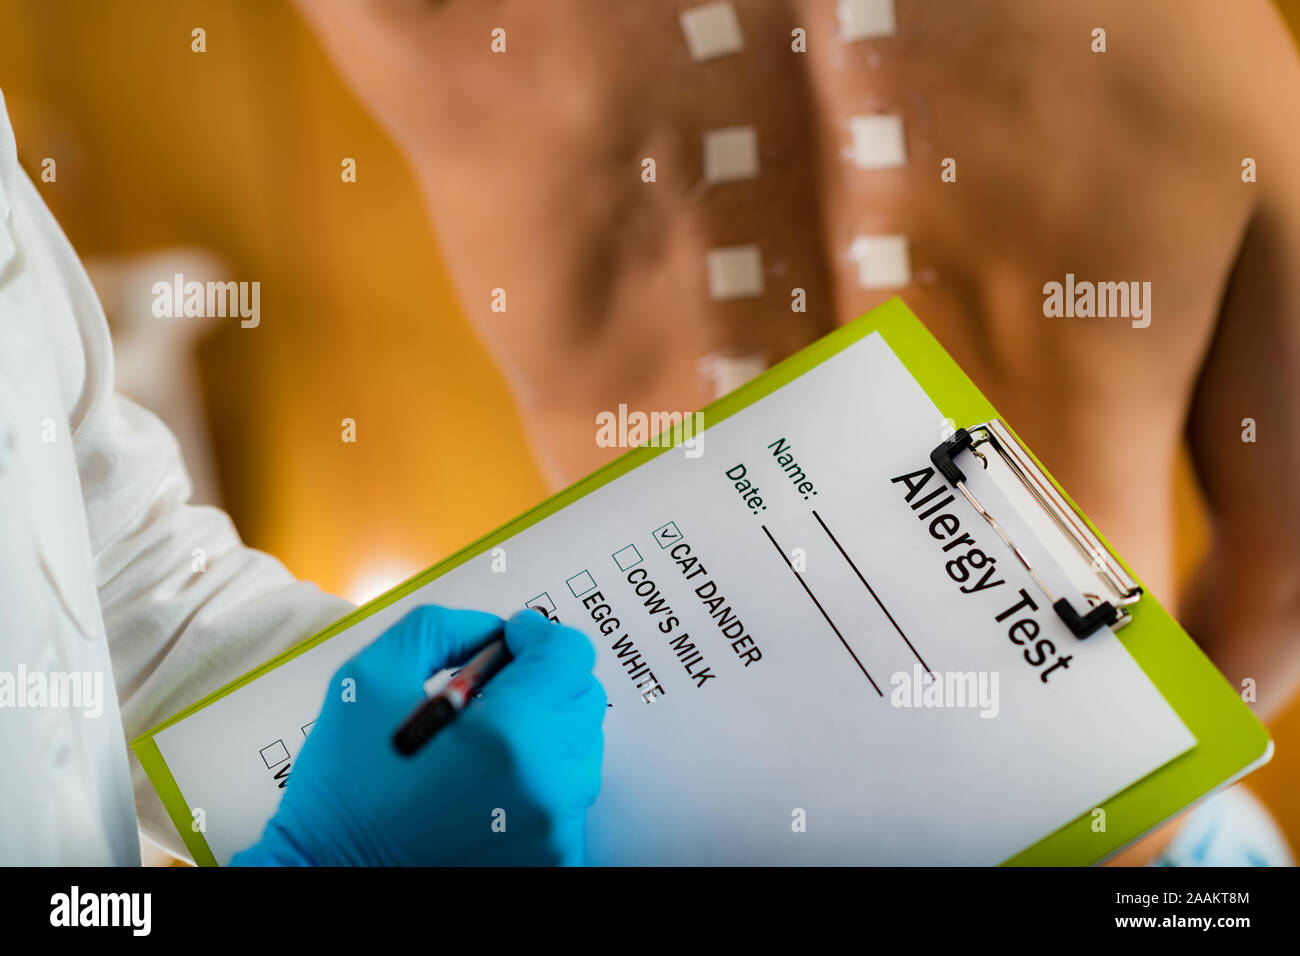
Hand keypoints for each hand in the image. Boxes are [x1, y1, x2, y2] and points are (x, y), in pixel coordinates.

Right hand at [231, 605, 605, 865]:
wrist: (326, 879)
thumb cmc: (344, 791)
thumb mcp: (369, 680)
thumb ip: (439, 630)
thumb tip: (492, 631)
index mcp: (511, 733)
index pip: (568, 655)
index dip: (536, 636)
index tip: (510, 640)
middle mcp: (548, 785)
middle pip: (580, 699)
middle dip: (540, 680)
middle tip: (490, 689)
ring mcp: (555, 831)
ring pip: (578, 750)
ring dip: (541, 730)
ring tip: (482, 742)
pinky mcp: (551, 861)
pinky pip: (567, 800)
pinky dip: (539, 781)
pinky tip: (488, 784)